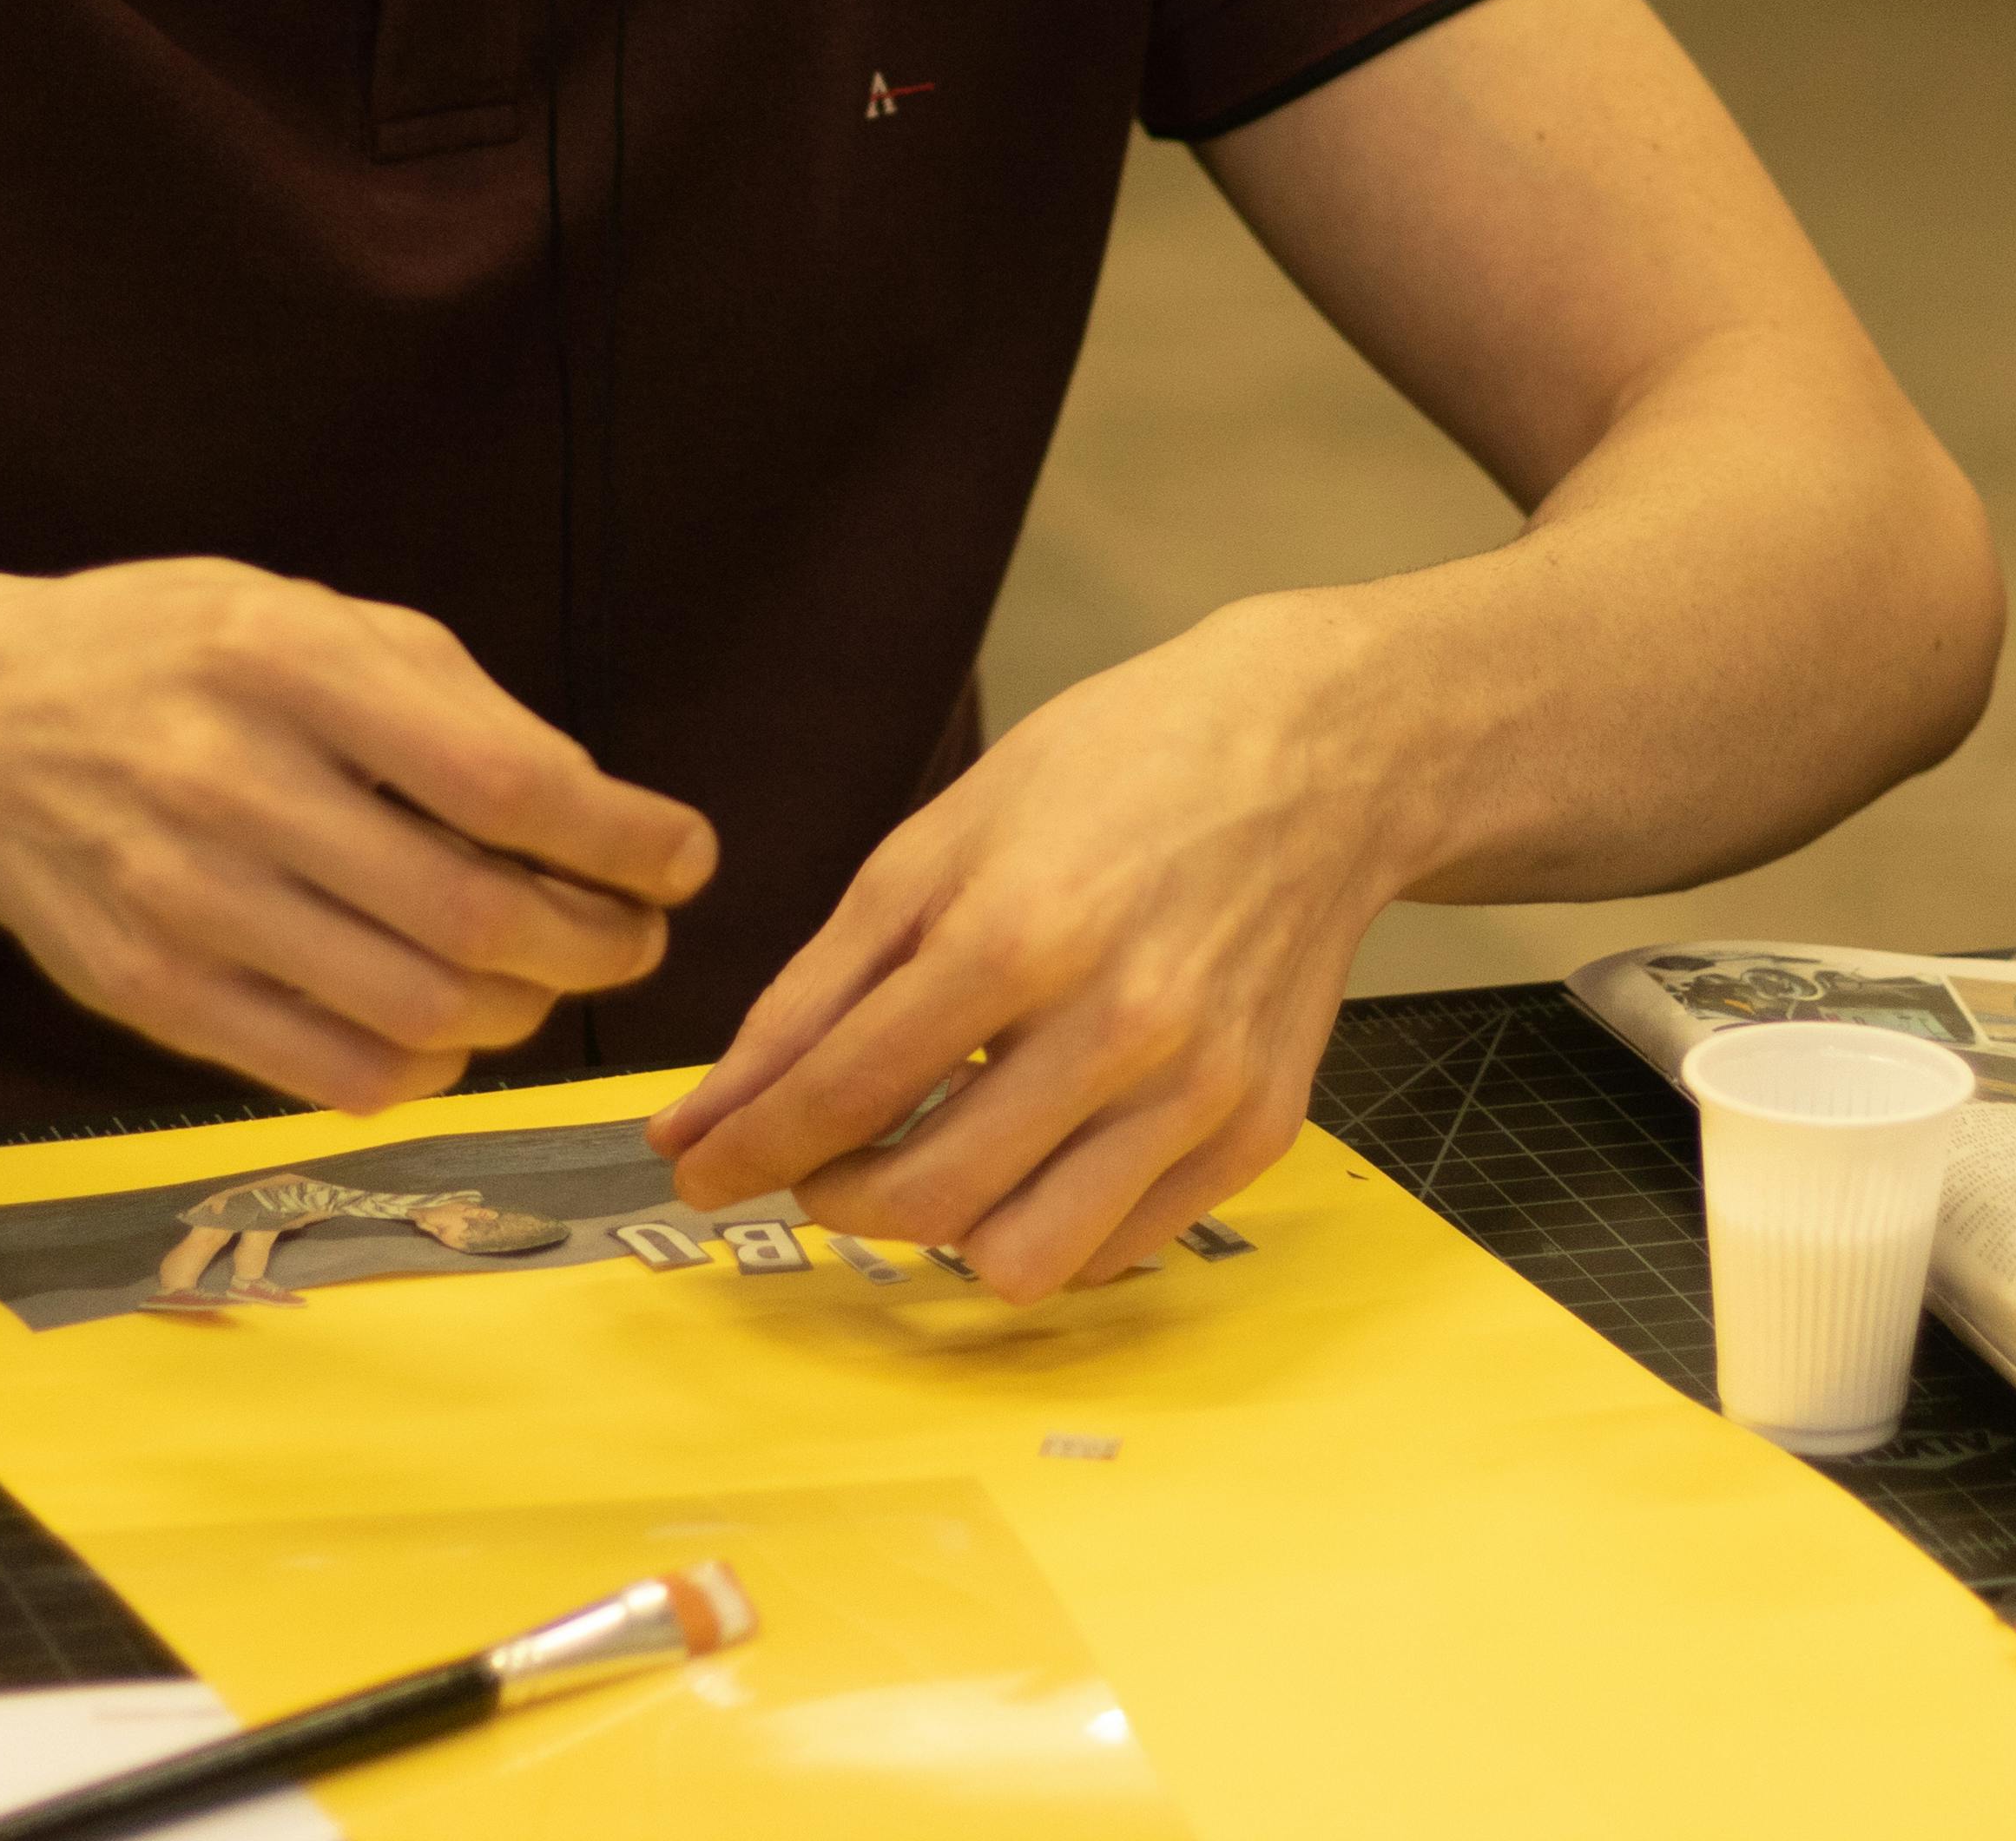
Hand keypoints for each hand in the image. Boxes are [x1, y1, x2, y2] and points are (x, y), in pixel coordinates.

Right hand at [0, 561, 714, 1113]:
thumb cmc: (173, 658)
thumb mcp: (309, 618)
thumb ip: (452, 704)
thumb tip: (598, 817)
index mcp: (285, 662)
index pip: (504, 779)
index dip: (622, 838)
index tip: (683, 857)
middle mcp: (231, 783)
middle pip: (477, 916)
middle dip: (598, 943)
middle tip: (633, 934)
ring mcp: (184, 901)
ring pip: (423, 1012)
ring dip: (524, 1010)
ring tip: (543, 973)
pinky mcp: (153, 994)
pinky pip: (341, 1073)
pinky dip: (430, 1066)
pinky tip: (447, 1022)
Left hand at [644, 600, 1417, 1302]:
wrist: (1315, 757)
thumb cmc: (1116, 775)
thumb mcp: (935, 847)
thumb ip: (813, 992)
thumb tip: (705, 1117)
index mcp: (1022, 932)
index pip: (845, 1094)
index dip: (748, 1151)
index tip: (699, 1170)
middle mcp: (1121, 1025)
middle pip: (926, 1196)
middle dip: (832, 1199)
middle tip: (812, 1164)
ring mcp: (1200, 1090)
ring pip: (1023, 1257)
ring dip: (940, 1233)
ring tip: (922, 1160)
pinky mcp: (1257, 1131)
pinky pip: (1116, 1249)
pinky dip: (1046, 1226)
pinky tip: (1029, 1152)